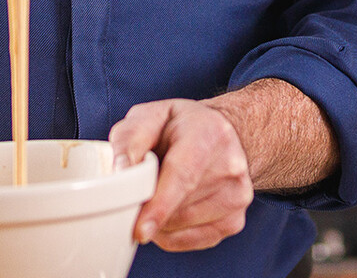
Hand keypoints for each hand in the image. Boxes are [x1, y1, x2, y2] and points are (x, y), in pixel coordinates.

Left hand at [109, 98, 253, 251]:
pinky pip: (189, 240)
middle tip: (134, 190)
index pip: (183, 175)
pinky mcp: (235, 221)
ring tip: (159, 188)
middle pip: (179, 205)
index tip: (139, 230)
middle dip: (148, 206)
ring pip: (181, 226)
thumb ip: (130, 138)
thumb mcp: (150, 116)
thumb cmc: (179, 125)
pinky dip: (170, 231)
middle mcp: (231, 165)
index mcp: (210, 132)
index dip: (159, 204)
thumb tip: (119, 172)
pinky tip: (170, 207)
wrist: (222, 134)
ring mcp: (237, 197)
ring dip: (158, 218)